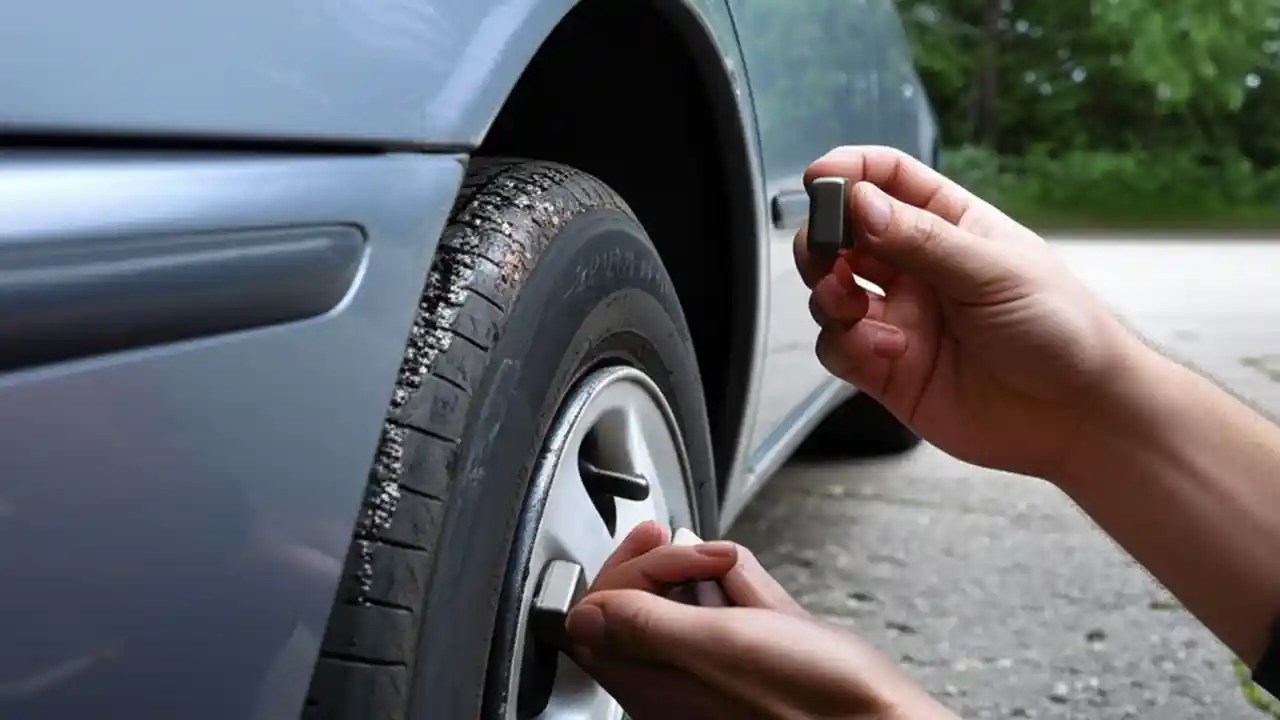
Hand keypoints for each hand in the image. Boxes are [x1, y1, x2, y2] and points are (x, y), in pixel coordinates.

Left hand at [565, 521, 955, 719]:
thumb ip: (644, 627)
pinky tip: (760, 593)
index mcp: (655, 685)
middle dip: (663, 564)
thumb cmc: (809, 700)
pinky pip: (733, 607)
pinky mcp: (757, 654)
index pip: (600, 619)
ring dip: (706, 571)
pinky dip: (742, 586)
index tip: (652, 544)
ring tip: (735, 573)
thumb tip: (583, 611)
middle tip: (687, 545)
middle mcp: (679, 679)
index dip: (620, 574)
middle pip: (640, 604)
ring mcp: (719, 665)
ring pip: (688, 598)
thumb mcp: (718, 648)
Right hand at [796, 145, 1139, 478]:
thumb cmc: (1060, 328)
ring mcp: (901, 318)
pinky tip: (886, 350)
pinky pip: (840, 349)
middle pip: (844, 236)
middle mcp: (917, 268)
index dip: (849, 173)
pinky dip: (847, 346)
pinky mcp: (888, 369)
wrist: (1078, 414)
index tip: (819, 181)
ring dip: (827, 294)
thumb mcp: (993, 271)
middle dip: (822, 239)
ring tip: (849, 304)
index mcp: (949, 225)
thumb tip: (860, 204)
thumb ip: (922, 239)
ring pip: (830, 293)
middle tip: (825, 250)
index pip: (887, 180)